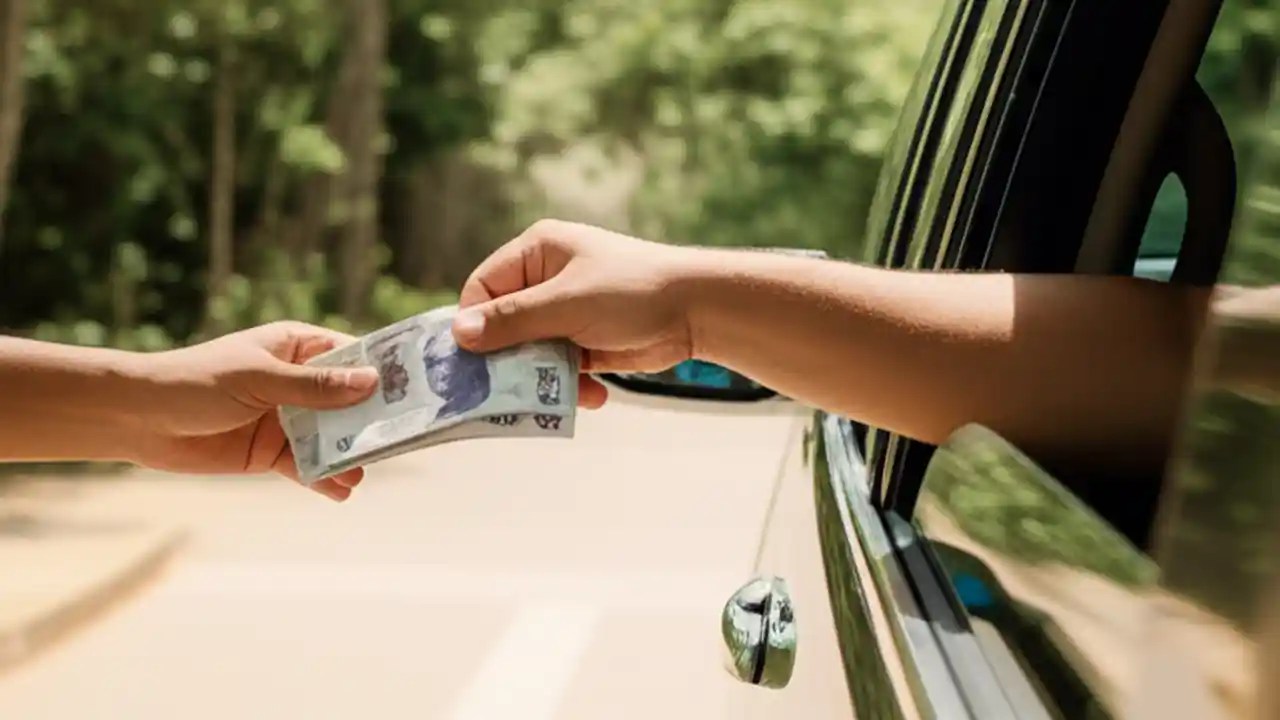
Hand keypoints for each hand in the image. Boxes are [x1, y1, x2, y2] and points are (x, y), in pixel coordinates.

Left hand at [131, 322, 378, 501]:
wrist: (139, 419)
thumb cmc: (196, 382)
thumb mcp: (260, 380)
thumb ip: (315, 387)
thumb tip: (371, 383)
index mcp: (297, 347)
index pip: (352, 356)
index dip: (382, 372)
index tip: (415, 390)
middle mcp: (299, 382)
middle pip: (348, 401)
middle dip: (371, 421)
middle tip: (398, 440)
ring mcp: (287, 418)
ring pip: (331, 437)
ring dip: (348, 454)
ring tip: (363, 474)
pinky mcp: (271, 451)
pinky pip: (307, 465)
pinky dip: (324, 478)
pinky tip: (341, 491)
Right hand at [452, 219, 697, 407]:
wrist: (698, 311)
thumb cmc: (632, 292)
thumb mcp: (567, 304)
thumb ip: (513, 320)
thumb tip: (458, 334)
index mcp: (536, 252)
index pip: (482, 289)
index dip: (475, 325)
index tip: (472, 361)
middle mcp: (546, 280)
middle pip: (503, 326)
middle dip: (510, 359)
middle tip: (505, 391)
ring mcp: (566, 312)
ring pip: (530, 353)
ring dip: (542, 378)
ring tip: (559, 394)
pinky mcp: (585, 341)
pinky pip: (559, 367)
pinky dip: (569, 384)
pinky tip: (592, 395)